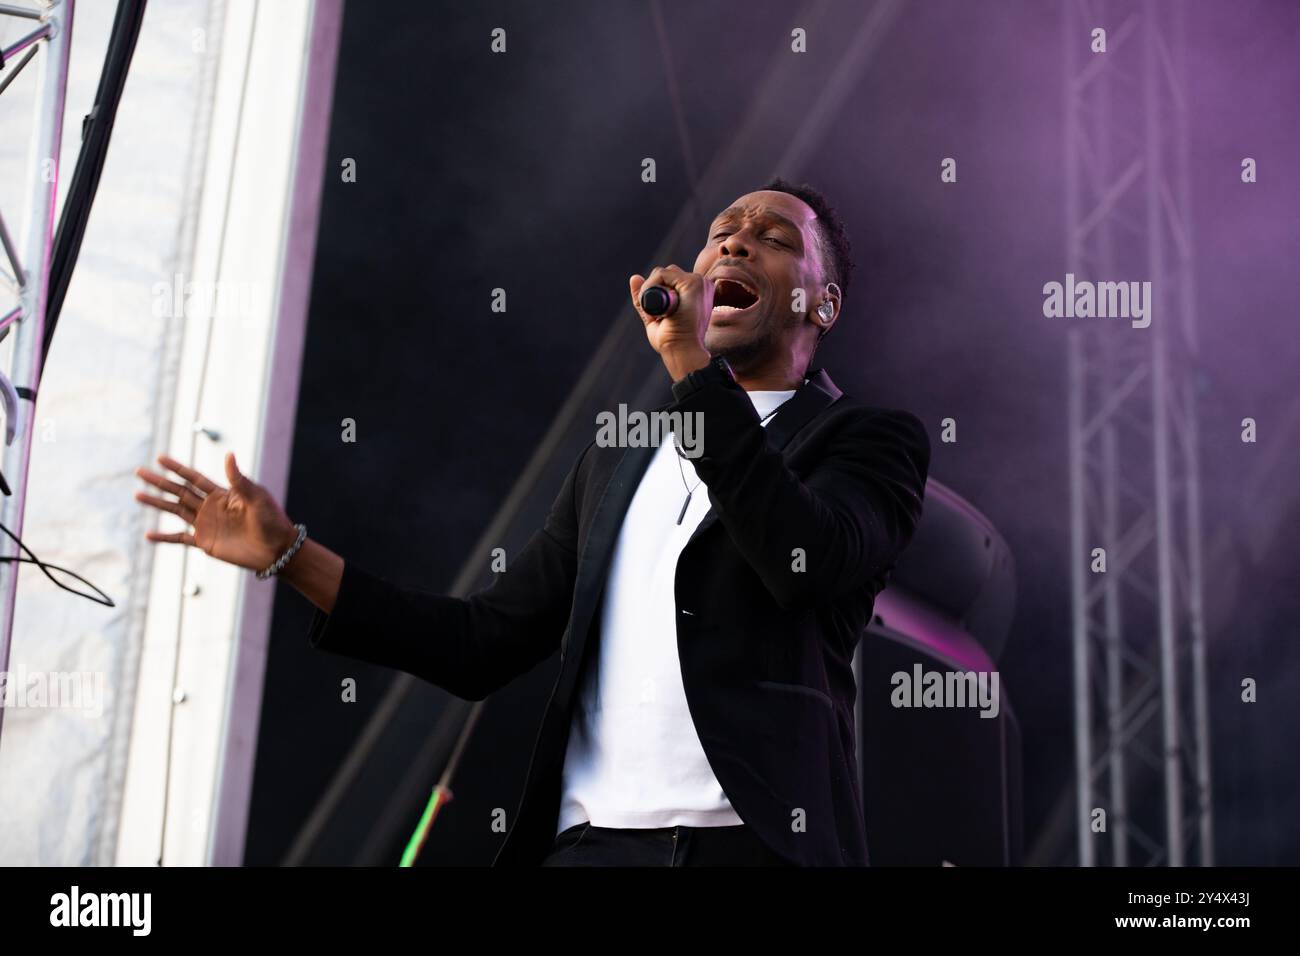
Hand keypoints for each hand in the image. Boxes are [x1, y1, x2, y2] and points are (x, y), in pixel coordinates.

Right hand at [134, 452, 297, 571]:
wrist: (277, 549)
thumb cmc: (272, 521)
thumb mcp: (257, 498)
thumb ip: (239, 479)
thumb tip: (228, 454)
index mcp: (223, 493)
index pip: (195, 478)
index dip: (177, 468)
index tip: (160, 458)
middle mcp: (211, 507)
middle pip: (179, 491)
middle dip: (159, 482)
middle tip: (139, 472)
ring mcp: (207, 524)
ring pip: (175, 511)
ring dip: (157, 504)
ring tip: (137, 495)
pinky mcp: (206, 542)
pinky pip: (180, 539)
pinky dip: (164, 538)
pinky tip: (148, 535)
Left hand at [630, 265, 711, 378]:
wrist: (682, 351)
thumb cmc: (672, 340)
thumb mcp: (654, 316)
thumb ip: (644, 298)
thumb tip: (634, 277)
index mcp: (696, 292)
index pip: (670, 279)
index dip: (656, 292)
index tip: (656, 314)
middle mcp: (700, 285)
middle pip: (666, 273)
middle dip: (653, 290)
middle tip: (656, 314)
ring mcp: (698, 282)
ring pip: (662, 272)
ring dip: (650, 290)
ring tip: (657, 312)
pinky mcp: (692, 283)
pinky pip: (661, 274)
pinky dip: (650, 287)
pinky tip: (654, 305)